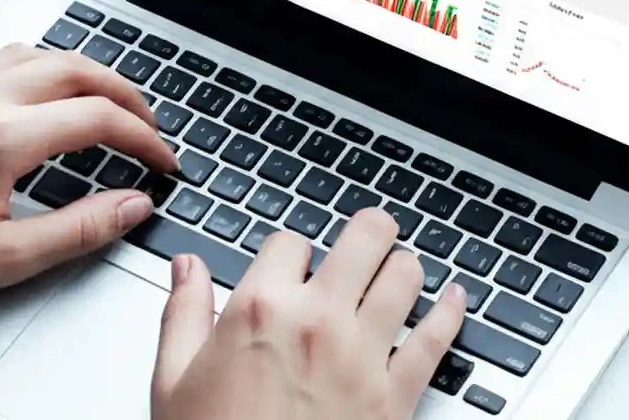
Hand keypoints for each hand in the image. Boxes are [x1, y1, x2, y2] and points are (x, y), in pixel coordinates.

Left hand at [0, 45, 177, 328]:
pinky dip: (30, 65)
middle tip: (146, 126)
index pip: (98, 118)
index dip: (144, 139)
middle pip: (77, 70)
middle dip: (125, 95)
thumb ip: (80, 228)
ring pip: (36, 53)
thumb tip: (132, 205)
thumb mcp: (5, 260)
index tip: (160, 161)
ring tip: (103, 101)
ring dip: (81, 72)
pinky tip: (36, 90)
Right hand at [153, 208, 467, 419]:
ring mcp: (361, 356)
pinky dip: (451, 313)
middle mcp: (316, 322)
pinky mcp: (394, 396)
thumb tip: (188, 267)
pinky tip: (455, 299)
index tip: (294, 267)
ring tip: (397, 271)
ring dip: (403, 267)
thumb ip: (183, 314)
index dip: (293, 251)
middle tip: (368, 239)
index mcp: (259, 311)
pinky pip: (437, 339)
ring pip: (406, 275)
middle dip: (368, 232)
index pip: (291, 241)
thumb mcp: (173, 381)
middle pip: (365, 236)